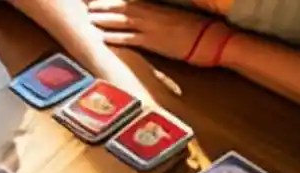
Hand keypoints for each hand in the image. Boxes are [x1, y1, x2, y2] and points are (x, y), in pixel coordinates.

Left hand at [84, 0, 234, 66]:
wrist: (210, 39)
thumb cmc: (194, 28)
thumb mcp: (173, 15)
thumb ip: (156, 13)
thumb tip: (143, 15)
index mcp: (158, 6)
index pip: (130, 0)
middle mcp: (152, 14)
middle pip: (122, 7)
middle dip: (104, 5)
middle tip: (89, 6)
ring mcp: (152, 27)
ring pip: (122, 21)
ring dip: (104, 19)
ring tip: (91, 18)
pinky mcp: (154, 42)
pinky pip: (130, 38)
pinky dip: (115, 37)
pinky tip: (103, 37)